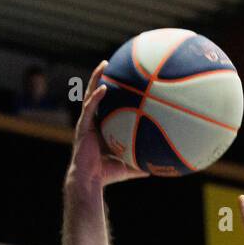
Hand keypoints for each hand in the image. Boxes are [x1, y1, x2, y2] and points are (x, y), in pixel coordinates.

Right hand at [66, 61, 149, 190]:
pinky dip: (97, 97)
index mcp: (101, 127)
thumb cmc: (107, 175)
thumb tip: (160, 167)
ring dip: (96, 78)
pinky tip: (104, 88)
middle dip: (102, 77)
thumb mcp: (129, 166)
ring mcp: (86, 122)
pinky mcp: (82, 126)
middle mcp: (93, 121)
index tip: (121, 78)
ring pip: (90, 94)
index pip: (106, 105)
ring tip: (104, 64)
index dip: (111, 91)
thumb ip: (142, 163)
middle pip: (97, 94)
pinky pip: (90, 108)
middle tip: (110, 63)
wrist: (89, 181)